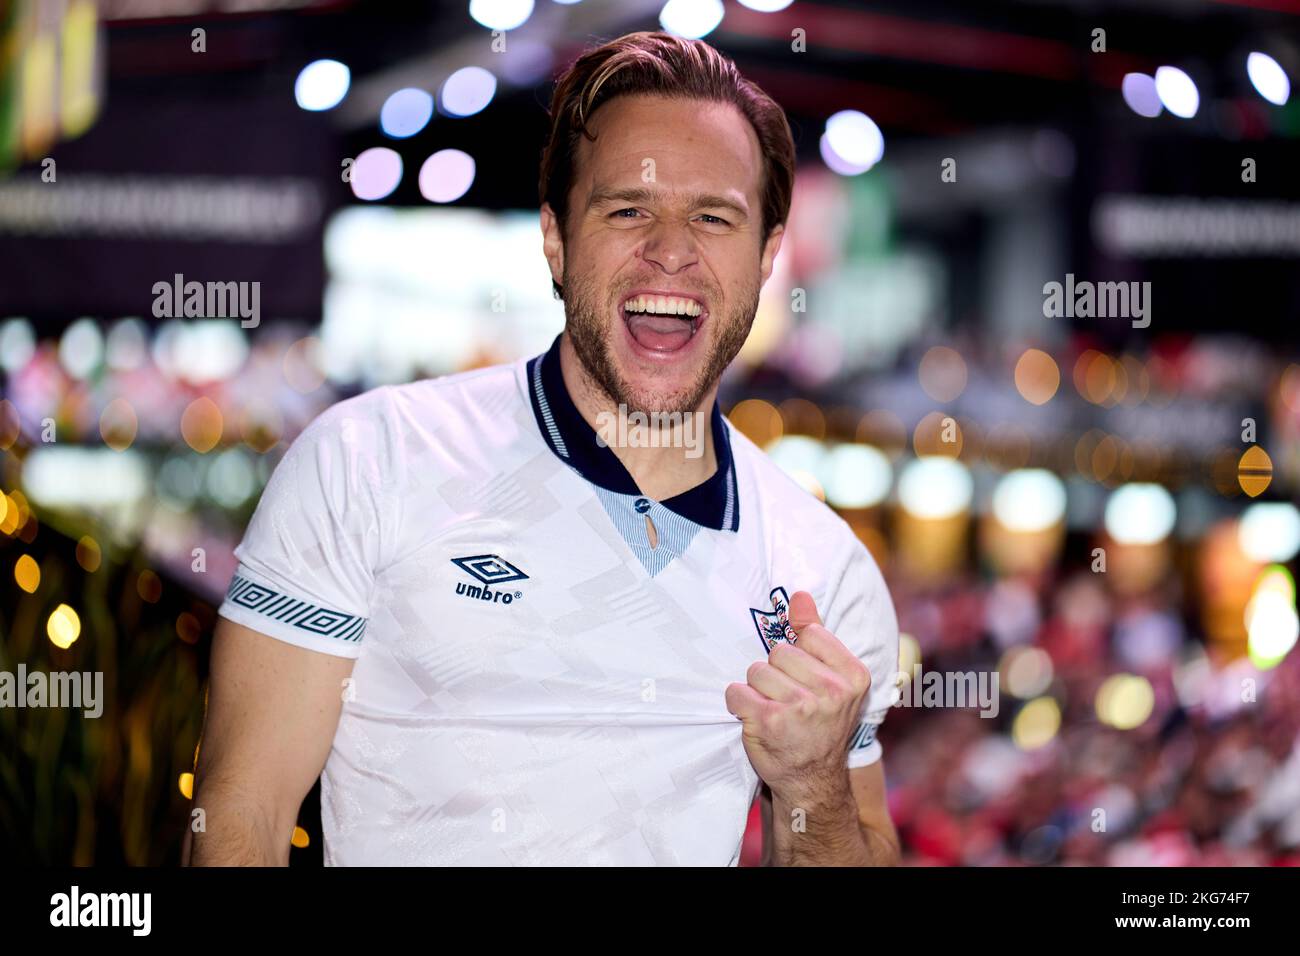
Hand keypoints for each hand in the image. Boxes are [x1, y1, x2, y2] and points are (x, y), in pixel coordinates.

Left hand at [725, 591, 871, 803]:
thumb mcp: (830, 681)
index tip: (806, 680)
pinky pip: (736, 692)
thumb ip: (815, 634)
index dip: (800, 655)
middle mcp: (832, 691)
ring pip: (756, 670)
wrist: (811, 781)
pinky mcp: (769, 721)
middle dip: (776, 673)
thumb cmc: (819, 726)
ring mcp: (800, 707)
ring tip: (774, 711)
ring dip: (757, 690)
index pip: (809, 634)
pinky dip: (739, 704)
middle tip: (789, 701)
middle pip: (779, 651)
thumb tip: (799, 595)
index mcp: (853, 676)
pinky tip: (756, 719)